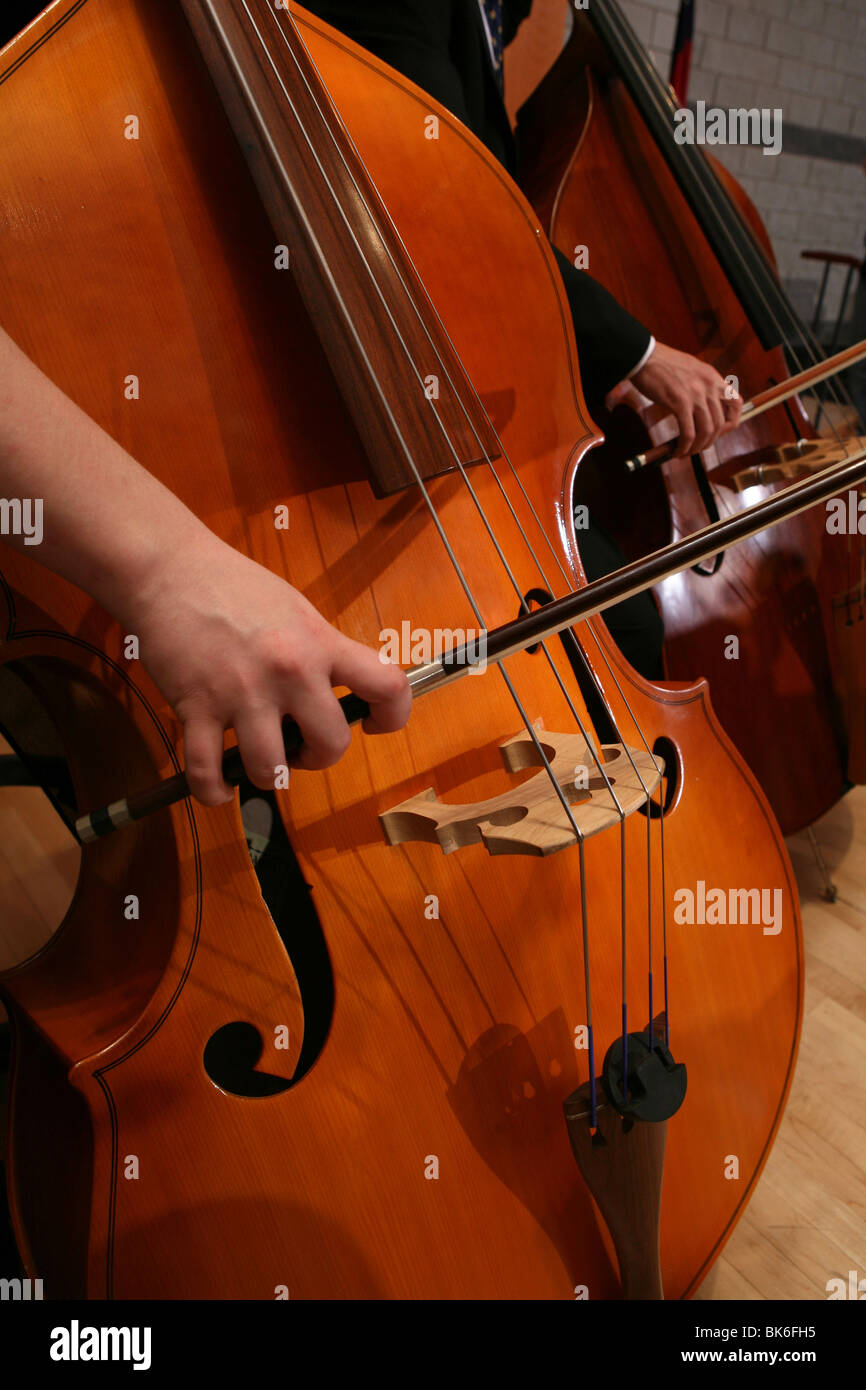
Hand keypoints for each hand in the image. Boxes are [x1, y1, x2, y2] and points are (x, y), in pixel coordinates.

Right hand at [128, 534, 411, 805]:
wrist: (169, 570)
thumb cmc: (233, 587)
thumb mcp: (295, 610)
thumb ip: (319, 652)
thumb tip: (334, 696)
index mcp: (320, 643)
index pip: (387, 686)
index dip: (393, 717)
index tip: (372, 724)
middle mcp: (290, 671)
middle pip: (331, 746)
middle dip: (318, 757)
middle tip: (299, 746)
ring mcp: (242, 693)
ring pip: (272, 770)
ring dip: (268, 775)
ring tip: (257, 759)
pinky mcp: (196, 708)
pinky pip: (208, 773)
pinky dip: (213, 791)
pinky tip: (218, 785)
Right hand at [606, 341, 742, 454]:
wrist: (643, 356)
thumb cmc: (661, 364)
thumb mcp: (690, 370)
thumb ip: (700, 386)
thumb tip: (700, 410)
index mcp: (713, 377)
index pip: (736, 403)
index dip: (731, 422)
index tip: (719, 432)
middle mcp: (709, 385)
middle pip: (720, 423)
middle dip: (709, 441)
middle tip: (698, 447)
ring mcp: (696, 394)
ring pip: (706, 431)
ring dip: (697, 447)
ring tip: (686, 452)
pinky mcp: (680, 402)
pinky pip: (688, 433)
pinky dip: (684, 446)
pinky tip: (677, 450)